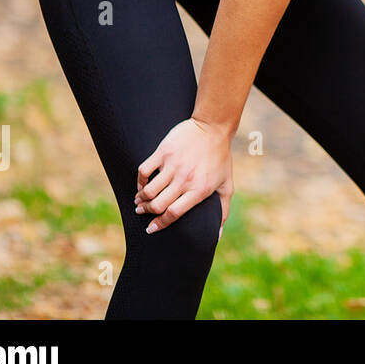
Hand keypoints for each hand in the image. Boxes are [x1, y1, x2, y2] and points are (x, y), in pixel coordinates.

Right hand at [134, 117, 233, 234]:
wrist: (213, 127)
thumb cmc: (220, 157)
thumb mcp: (226, 184)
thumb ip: (222, 211)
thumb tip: (216, 236)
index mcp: (199, 190)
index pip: (173, 214)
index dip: (159, 224)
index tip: (150, 229)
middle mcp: (185, 180)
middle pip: (157, 205)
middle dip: (146, 212)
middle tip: (142, 212)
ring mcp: (173, 166)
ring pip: (148, 190)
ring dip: (140, 199)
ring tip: (138, 201)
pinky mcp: (163, 152)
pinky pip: (144, 171)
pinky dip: (139, 181)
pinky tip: (141, 184)